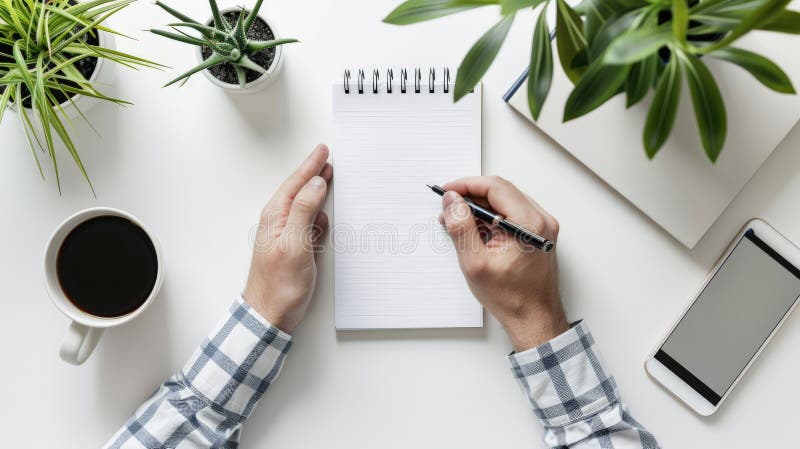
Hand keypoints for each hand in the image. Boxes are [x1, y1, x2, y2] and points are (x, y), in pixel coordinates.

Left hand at [243, 145, 332, 332]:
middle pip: (299, 191)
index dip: (311, 166)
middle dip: (315, 174)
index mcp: (276, 217)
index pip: (296, 183)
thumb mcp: (294, 244)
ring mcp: (285, 235)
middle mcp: (279, 222)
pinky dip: (318, 217)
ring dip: (318, 194)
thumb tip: (315, 183)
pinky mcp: (293, 248)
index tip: (323, 151)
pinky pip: (308, 224)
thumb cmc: (279, 285)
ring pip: (304, 206)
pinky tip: (324, 216)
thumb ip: (304, 211)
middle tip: (328, 159)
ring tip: (329, 179)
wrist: (270, 315)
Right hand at [440, 176, 567, 351]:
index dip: (467, 185)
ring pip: (505, 202)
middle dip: (471, 196)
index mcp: (530, 224)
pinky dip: (492, 218)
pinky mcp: (539, 234)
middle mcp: (541, 220)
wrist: (534, 319)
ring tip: (458, 222)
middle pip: (501, 191)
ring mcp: (542, 227)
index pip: (495, 188)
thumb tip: (452, 201)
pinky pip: (512, 214)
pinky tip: (475, 231)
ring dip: (480, 208)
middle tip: (448, 207)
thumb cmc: (512, 298)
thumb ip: (461, 227)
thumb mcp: (475, 263)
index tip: (447, 191)